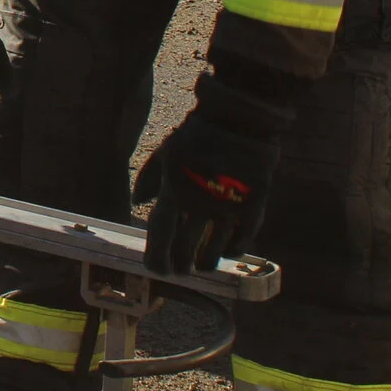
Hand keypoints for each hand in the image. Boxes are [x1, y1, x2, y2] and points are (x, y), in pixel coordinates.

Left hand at [137, 68, 295, 275]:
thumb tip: (137, 202)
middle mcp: (199, 204)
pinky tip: (228, 254)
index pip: (160, 234)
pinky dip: (234, 250)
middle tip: (181, 269)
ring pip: (214, 249)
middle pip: (186, 247)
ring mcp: (228, 207)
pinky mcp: (253, 206)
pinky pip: (242, 238)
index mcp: (174, 190)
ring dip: (206, 261)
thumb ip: (150, 178)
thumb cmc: (199, 135)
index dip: (158, 257)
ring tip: (202, 266)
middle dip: (181, 262)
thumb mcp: (167, 152)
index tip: (158, 270)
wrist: (240, 120)